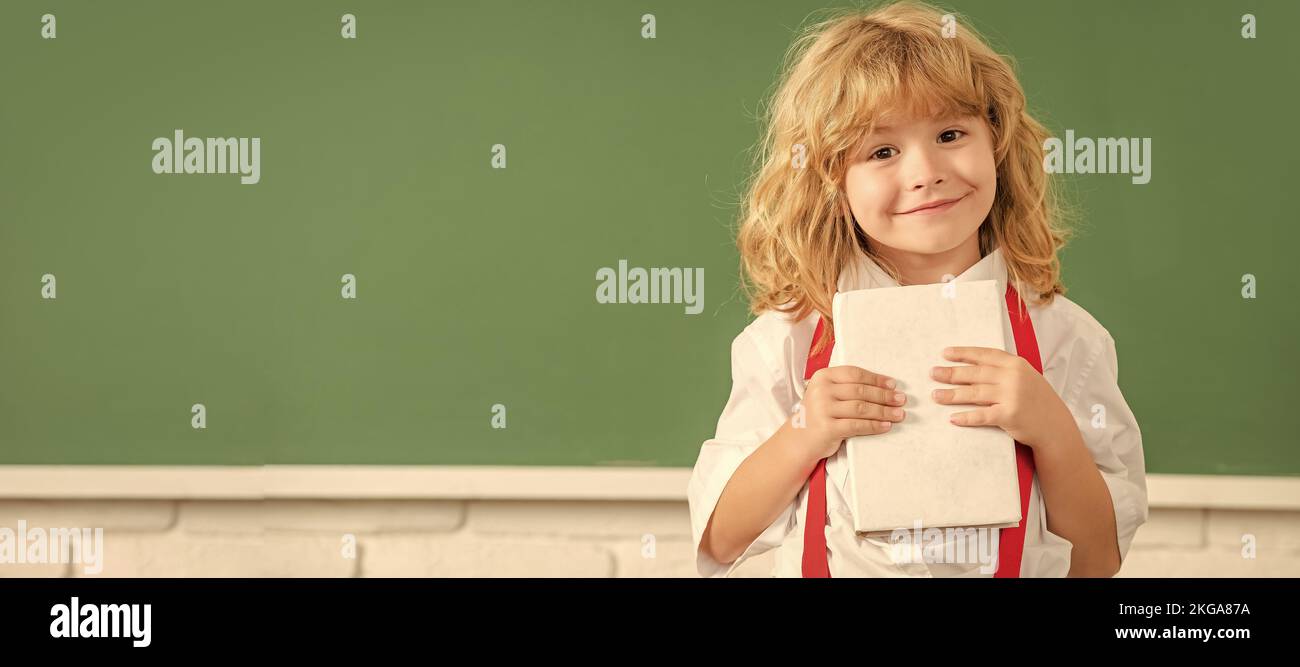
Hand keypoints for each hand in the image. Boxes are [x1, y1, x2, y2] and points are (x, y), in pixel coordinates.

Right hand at [794, 365, 907, 460]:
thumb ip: (847, 386)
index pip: (854, 374)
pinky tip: (886, 426)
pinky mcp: (827, 428)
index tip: (893, 384)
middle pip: (860, 391)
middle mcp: (821, 391)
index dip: (876, 379)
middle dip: (884, 395)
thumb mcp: (827, 394)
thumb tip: (884, 386)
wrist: (801, 439)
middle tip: (901, 399)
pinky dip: (874, 426)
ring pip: (861, 408)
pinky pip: (857, 425)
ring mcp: (822, 409)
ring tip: (899, 414)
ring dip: (883, 411)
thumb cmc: (820, 414)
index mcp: (822, 377)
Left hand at [930, 346, 1073, 449]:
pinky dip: (966, 417)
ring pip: (975, 393)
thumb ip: (1003, 369)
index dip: (964, 353)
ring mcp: (1012, 396)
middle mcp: (1013, 377)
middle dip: (951, 373)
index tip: (944, 354)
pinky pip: (982, 415)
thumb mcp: (1025, 377)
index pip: (984, 355)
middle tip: (933, 373)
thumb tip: (971, 366)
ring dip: (952, 395)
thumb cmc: (1036, 400)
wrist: (1055, 425)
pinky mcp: (1009, 415)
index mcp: (1016, 364)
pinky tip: (952, 418)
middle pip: (975, 373)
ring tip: (935, 395)